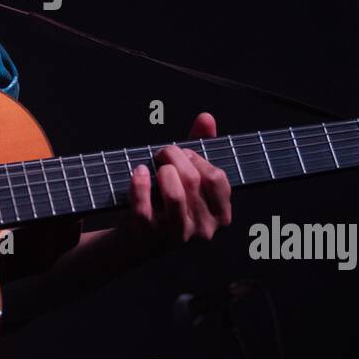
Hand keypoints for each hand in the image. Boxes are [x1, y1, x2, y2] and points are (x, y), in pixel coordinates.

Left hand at [127, 112, 231, 243]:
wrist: (138, 240)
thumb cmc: (167, 204)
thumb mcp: (189, 178)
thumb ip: (201, 147)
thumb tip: (206, 118)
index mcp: (220, 215)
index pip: (217, 178)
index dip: (197, 158)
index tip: (183, 154)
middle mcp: (203, 229)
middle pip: (193, 180)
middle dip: (174, 156)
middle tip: (162, 153)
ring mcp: (176, 235)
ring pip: (174, 194)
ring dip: (162, 170)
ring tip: (154, 166)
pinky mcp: (149, 235)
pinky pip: (144, 206)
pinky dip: (139, 183)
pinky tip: (138, 171)